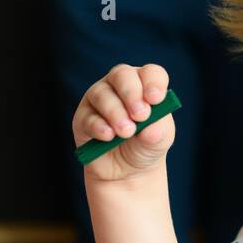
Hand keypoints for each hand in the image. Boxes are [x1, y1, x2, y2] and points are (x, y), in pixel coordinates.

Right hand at [73, 64, 174, 181]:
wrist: (127, 170)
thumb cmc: (146, 145)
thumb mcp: (159, 140)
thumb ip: (158, 132)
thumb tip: (150, 130)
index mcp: (145, 84)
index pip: (150, 73)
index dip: (153, 83)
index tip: (156, 99)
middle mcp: (121, 85)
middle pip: (122, 75)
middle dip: (131, 93)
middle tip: (141, 116)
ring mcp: (99, 98)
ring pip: (102, 94)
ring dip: (116, 113)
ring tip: (126, 133)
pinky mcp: (83, 117)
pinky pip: (88, 117)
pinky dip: (99, 127)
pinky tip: (108, 136)